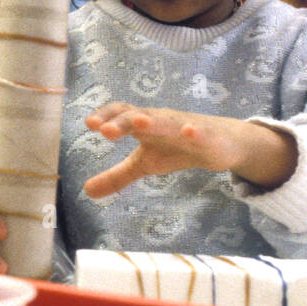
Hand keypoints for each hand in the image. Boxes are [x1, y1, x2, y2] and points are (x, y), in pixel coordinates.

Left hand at [82, 104, 296, 198]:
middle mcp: (161, 120)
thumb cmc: (175, 148)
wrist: (220, 143)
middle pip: (139, 116)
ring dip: (154, 121)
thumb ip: (116, 176)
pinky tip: (189, 131)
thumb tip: (86, 191)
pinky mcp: (207, 137)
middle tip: (104, 130)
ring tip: (139, 122)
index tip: (89, 124)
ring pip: (167, 122)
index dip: (106, 116)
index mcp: (143, 124)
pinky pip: (200, 133)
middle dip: (122, 121)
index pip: (121, 114)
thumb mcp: (144, 163)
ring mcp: (184, 126)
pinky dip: (194, 131)